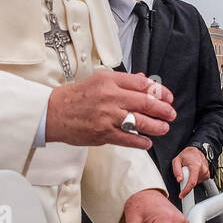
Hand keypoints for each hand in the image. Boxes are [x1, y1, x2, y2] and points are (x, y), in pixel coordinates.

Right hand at [45, 70, 175, 149]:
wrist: (52, 113)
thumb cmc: (74, 96)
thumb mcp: (98, 80)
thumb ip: (122, 81)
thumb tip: (143, 80)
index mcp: (109, 81)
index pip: (142, 84)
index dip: (159, 92)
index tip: (167, 97)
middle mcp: (110, 97)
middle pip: (144, 102)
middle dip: (162, 109)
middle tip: (171, 113)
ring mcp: (107, 116)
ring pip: (138, 121)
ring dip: (155, 126)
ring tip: (164, 128)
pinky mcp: (103, 133)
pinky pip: (127, 138)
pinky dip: (140, 141)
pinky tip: (147, 142)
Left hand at [172, 146, 207, 197]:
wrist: (196, 150)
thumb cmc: (187, 154)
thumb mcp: (177, 160)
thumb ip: (177, 170)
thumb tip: (180, 180)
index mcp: (196, 166)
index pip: (192, 182)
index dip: (186, 190)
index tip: (181, 195)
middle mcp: (203, 170)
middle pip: (193, 183)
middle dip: (186, 181)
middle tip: (184, 173)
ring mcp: (206, 172)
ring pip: (196, 182)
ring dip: (191, 179)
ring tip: (190, 170)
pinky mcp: (207, 175)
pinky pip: (199, 181)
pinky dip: (195, 178)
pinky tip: (194, 172)